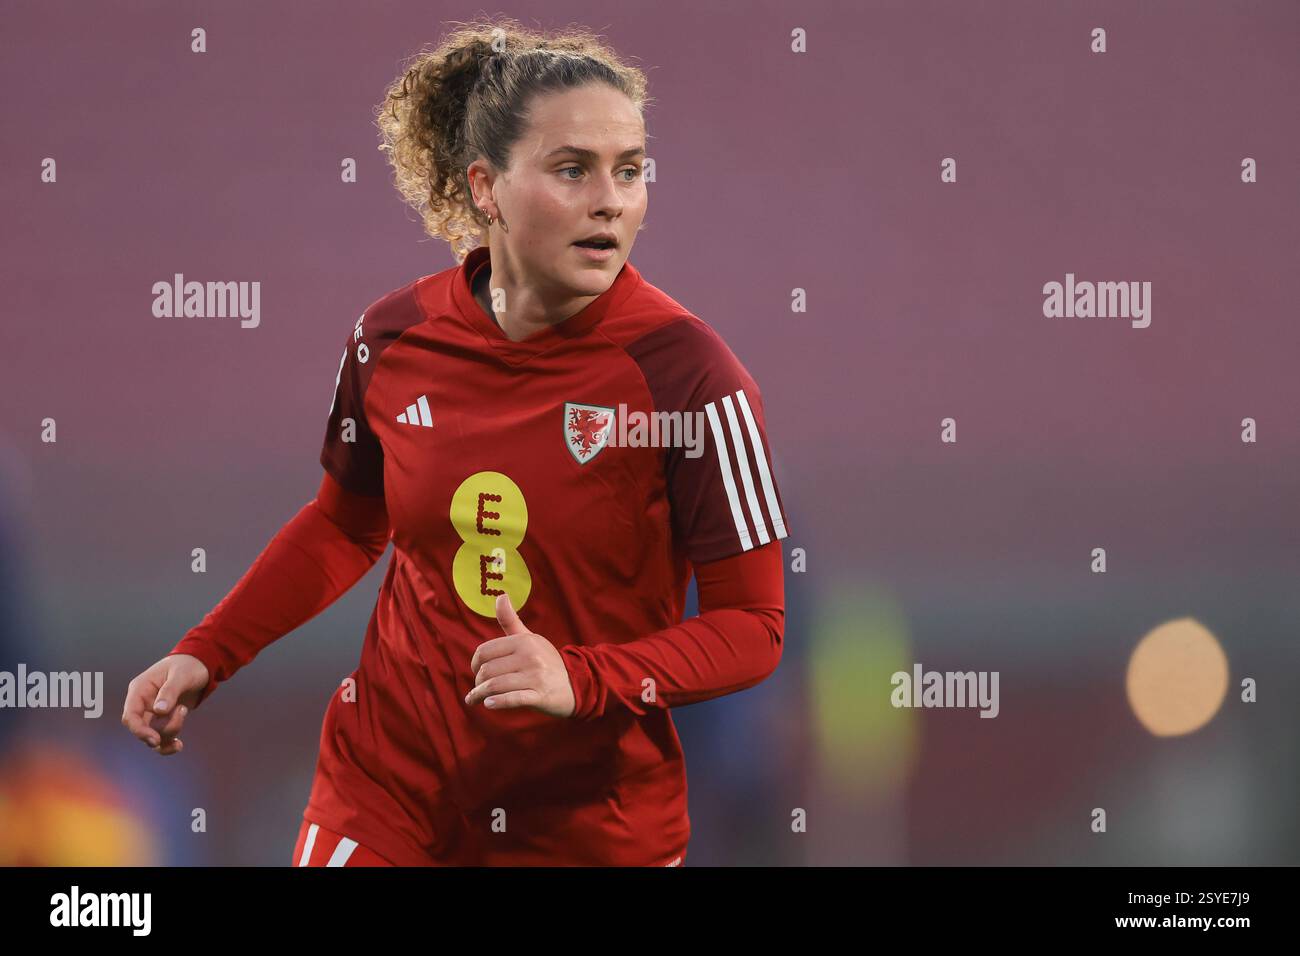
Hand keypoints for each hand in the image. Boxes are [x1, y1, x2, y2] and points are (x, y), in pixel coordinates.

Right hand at [121, 654, 209, 755]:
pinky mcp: (164, 719)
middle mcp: (143, 704)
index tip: (155, 739)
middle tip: (182, 712)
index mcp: (140, 690)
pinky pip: (162, 738)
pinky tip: (179, 745)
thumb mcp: (181, 675)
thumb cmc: (188, 666)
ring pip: (154, 735)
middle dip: (161, 730)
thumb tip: (159, 710)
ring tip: (184, 710)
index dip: (139, 730)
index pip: (130, 715)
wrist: (201, 666)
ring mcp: (153, 713)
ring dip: (171, 731)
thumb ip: (170, 691)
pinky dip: (169, 744)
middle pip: (142, 729)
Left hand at [464, 593, 575, 717]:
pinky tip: (488, 704)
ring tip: (474, 700)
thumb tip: (500, 595)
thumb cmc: (548, 661)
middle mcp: (530, 656)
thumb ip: (511, 620)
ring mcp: (536, 676)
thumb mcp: (531, 638)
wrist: (578, 683)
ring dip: (480, 695)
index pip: (484, 651)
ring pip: (495, 686)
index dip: (474, 663)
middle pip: (487, 670)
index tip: (476, 672)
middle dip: (478, 683)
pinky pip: (513, 699)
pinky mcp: (540, 696)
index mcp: (524, 641)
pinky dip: (497, 702)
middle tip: (478, 689)